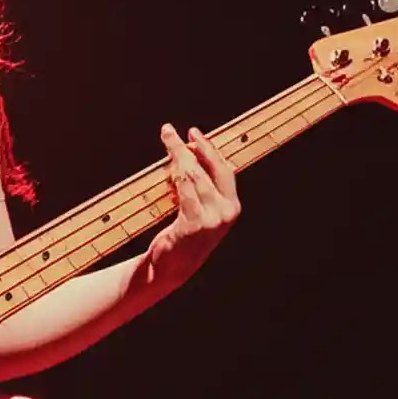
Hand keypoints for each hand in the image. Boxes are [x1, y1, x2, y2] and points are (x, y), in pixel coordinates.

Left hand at [150, 123, 240, 275]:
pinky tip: (168, 167)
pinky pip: (185, 193)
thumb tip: (186, 151)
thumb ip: (199, 184)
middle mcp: (226, 212)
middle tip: (169, 131)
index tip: (193, 132)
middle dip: (189, 146)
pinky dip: (177, 177)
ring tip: (166, 143)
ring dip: (178, 157)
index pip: (224, 169)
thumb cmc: (185, 232)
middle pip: (208, 169)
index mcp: (232, 206)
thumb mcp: (199, 208)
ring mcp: (211, 220)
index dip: (209, 148)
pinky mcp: (194, 225)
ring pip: (195, 177)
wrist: (173, 266)